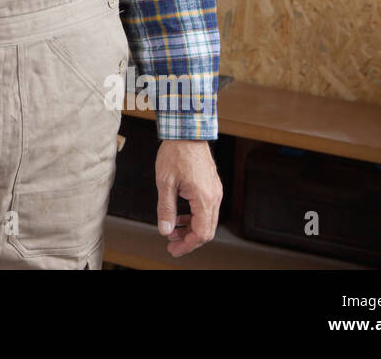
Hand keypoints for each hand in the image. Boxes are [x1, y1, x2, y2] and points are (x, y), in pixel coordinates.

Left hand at [154, 140, 222, 256]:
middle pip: (206, 230)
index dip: (187, 245)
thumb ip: (166, 209)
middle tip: (171, 244)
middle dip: (188, 240)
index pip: (201, 232)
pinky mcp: (212, 186)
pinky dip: (194, 217)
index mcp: (204, 198)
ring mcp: (215, 191)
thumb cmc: (176, 153)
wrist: (186, 132)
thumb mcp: (165, 183)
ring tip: (172, 232)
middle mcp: (214, 196)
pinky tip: (179, 217)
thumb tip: (165, 230)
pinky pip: (206, 209)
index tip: (173, 249)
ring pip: (207, 220)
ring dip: (190, 229)